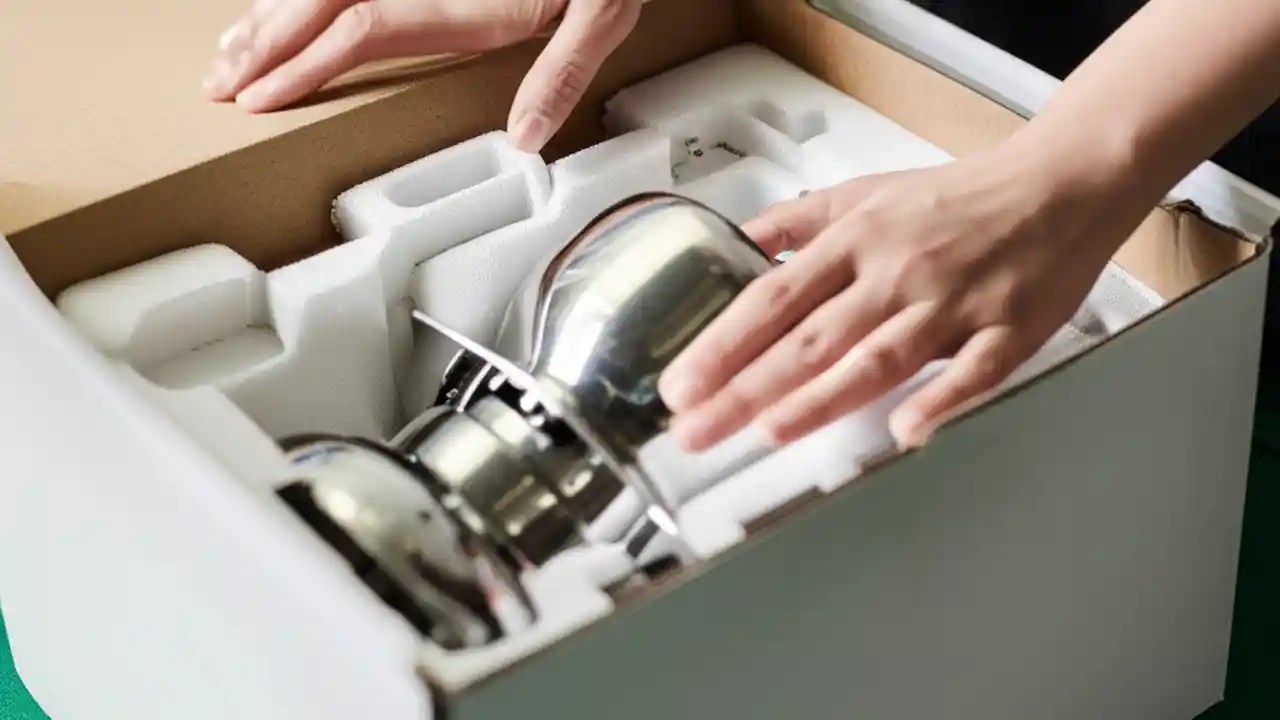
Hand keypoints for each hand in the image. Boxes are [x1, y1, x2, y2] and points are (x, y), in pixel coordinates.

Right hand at [203, 0, 641, 151]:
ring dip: (272, 11)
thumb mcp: (604, 12)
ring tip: (228, 47)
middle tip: (218, 83)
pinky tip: (277, 3)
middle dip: (265, 40)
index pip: (362, 28)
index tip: (259, 96)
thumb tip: (524, 139)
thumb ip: (562, 71)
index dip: (303, 62)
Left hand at [657, 139, 1148, 450]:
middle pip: (809, 337)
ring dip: (822, 397)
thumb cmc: (958, 197)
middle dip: (745, 387)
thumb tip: (734, 242)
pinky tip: (908, 431)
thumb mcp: (864, 192)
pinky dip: (943, 400)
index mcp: (855, 241)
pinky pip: (974, 370)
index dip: (721, 345)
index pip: (771, 299)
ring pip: (878, 356)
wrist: (1061, 181)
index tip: (679, 385)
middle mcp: (894, 271)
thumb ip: (796, 224)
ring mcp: (952, 302)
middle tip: (695, 430)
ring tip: (769, 431)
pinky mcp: (1008, 328)